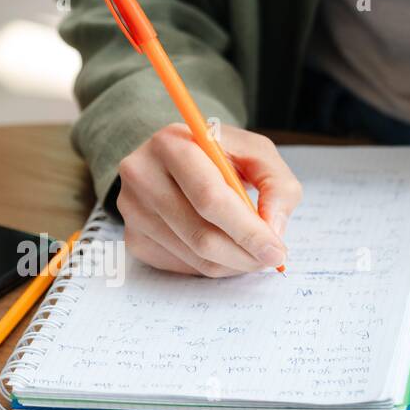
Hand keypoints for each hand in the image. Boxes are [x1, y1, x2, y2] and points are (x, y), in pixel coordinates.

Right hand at [116, 124, 300, 276]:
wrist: (176, 160)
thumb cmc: (221, 156)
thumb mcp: (257, 154)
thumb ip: (277, 186)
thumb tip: (273, 230)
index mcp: (172, 144)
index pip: (209, 198)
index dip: (247, 231)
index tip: (276, 250)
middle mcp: (142, 175)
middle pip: (200, 235)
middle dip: (245, 254)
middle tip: (271, 259)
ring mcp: (132, 209)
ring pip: (195, 257)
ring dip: (233, 263)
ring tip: (251, 251)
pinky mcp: (134, 237)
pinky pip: (183, 266)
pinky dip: (214, 265)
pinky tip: (224, 248)